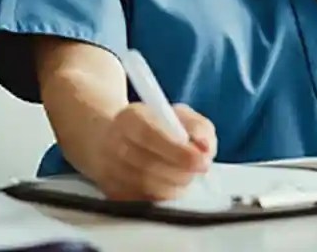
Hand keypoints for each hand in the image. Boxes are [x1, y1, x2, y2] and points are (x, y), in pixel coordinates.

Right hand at [91, 102, 216, 200]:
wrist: (112, 139)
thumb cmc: (153, 127)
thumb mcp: (177, 115)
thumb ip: (198, 127)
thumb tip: (206, 148)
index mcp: (129, 118)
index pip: (151, 136)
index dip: (179, 151)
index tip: (203, 160)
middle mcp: (114, 144)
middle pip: (150, 166)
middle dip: (183, 171)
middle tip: (199, 168)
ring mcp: (110, 171)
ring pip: (150, 187)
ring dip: (176, 184)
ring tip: (183, 173)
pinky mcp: (113, 193)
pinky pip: (145, 201)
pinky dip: (164, 195)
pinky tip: (168, 182)